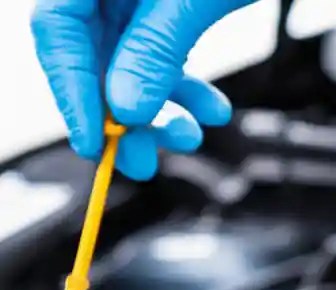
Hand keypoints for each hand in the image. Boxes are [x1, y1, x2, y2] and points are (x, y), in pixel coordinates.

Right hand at [31, 0, 255, 179]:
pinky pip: (163, 49)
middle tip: (143, 161)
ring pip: (130, 59)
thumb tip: (125, 110)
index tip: (96, 146)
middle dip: (120, 113)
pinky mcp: (168, 1)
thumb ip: (156, 48)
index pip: (56, 30)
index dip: (72, 93)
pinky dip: (183, 83)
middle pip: (91, 52)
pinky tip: (212, 109)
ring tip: (190, 136)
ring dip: (158, 105)